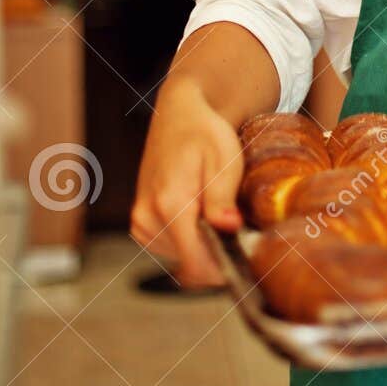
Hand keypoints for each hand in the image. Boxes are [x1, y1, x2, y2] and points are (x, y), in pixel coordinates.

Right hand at [130, 75, 243, 286]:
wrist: (178, 115)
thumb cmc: (205, 134)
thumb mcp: (224, 159)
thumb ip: (222, 198)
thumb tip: (229, 228)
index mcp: (169, 202)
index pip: (194, 262)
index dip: (222, 270)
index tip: (245, 263)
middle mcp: (147, 216)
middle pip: (189, 262)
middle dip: (216, 254)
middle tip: (236, 227)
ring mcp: (140, 222)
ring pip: (180, 258)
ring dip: (202, 246)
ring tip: (216, 213)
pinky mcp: (140, 224)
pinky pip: (170, 248)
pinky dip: (189, 240)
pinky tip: (200, 214)